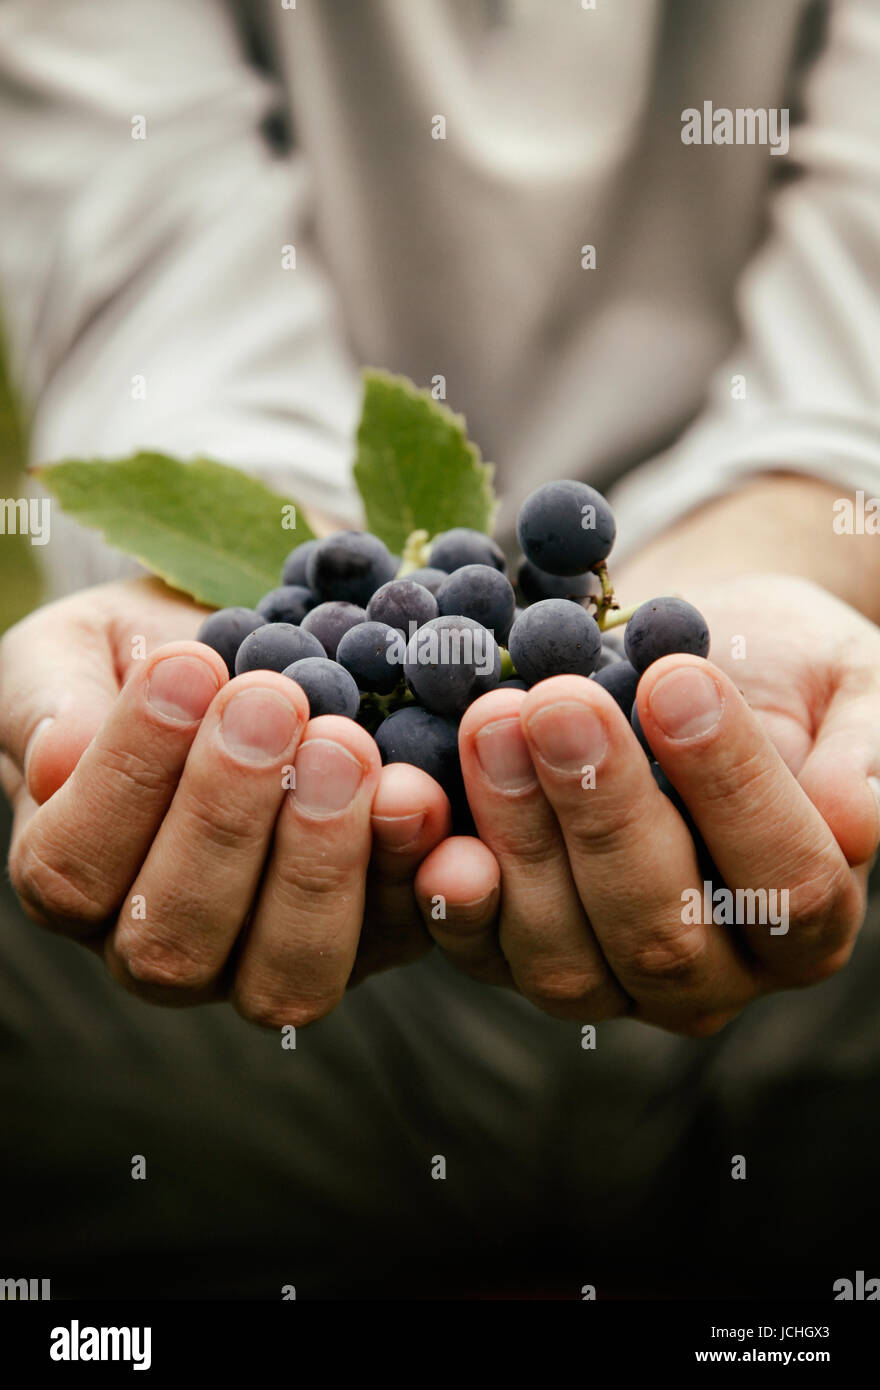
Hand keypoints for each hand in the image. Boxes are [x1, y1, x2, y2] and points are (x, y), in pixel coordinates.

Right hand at [0, 577, 449, 1023]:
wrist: (265, 655)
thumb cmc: (157, 657)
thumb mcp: (79, 649)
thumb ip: (49, 701)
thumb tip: (56, 757)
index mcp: (78, 883)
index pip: (75, 870)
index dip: (129, 774)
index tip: (186, 664)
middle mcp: (165, 946)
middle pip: (175, 942)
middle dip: (225, 818)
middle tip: (272, 704)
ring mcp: (271, 958)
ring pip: (286, 976)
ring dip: (319, 861)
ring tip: (344, 743)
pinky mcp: (376, 941)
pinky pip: (396, 936)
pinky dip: (413, 869)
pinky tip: (419, 790)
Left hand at [413, 575, 879, 1034]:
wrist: (674, 664)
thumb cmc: (777, 670)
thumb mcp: (848, 684)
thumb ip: (866, 751)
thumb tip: (856, 822)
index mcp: (808, 922)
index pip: (788, 882)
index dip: (733, 788)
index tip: (678, 681)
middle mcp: (710, 974)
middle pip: (661, 933)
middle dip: (603, 810)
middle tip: (559, 702)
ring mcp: (607, 978)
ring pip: (562, 954)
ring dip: (519, 835)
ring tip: (493, 720)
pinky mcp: (515, 952)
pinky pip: (478, 948)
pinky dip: (444, 890)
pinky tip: (422, 805)